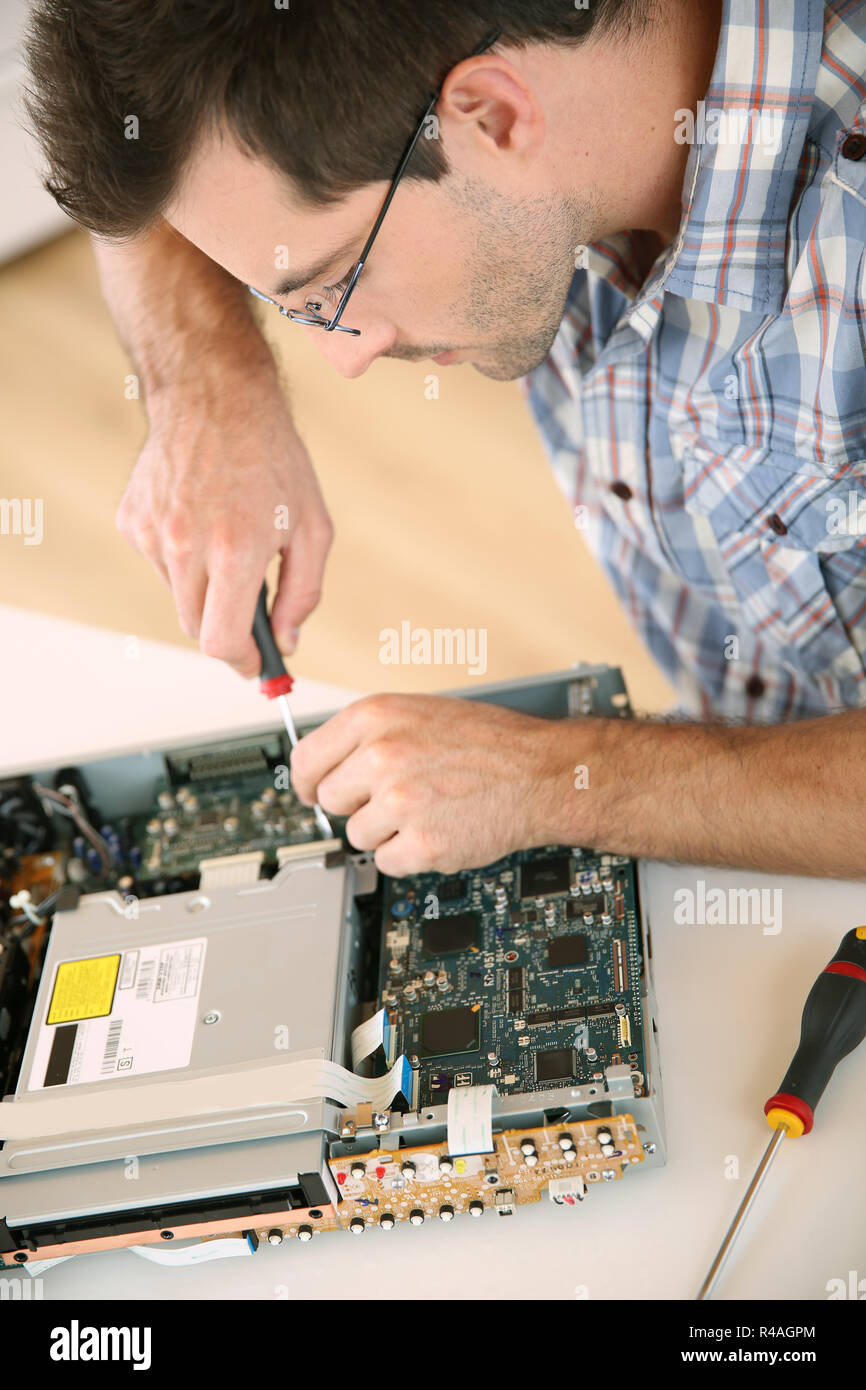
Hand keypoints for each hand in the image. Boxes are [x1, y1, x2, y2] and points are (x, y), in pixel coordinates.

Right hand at [116, 362, 332, 677]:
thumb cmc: (273, 457)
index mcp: (236, 551)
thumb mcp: (312, 527)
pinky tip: (201, 516)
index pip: (221, 642)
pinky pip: (160, 564)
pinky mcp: (132, 522)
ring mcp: (153, 534)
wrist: (214, 394)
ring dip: (204, 588)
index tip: (255, 663)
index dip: (241, 661)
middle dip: (226, 628)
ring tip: (228, 537)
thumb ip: (303, 594)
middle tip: (251, 611)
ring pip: (178, 596)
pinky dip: (182, 557)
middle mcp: (186, 547)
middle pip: (197, 627)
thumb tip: (286, 642)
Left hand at [290, 693, 570, 875]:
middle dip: (356, 804)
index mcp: (375, 717)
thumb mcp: (419, 713)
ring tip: (426, 810)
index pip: (305, 760)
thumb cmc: (490, 743)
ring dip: (385, 831)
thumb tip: (322, 768)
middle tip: (394, 798)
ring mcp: (400, 803)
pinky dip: (409, 855)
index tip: (310, 792)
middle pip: (328, 801)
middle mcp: (382, 756)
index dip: (306, 783)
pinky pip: (386, 862)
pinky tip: (437, 830)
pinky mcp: (421, 845)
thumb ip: (370, 736)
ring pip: (357, 835)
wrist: (542, 774)